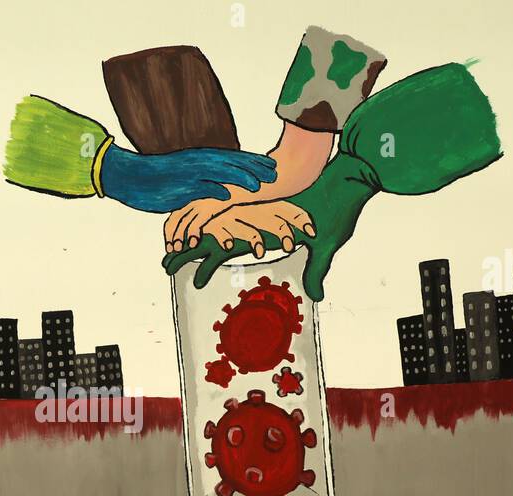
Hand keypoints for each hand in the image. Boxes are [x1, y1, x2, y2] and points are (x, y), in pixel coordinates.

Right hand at [99, 144, 276, 213]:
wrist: (129, 176)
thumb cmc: (155, 177)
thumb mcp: (182, 173)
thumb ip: (201, 177)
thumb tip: (217, 186)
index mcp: (199, 159)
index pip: (231, 158)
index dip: (252, 161)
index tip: (270, 164)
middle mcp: (197, 164)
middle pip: (230, 163)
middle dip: (253, 168)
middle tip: (274, 173)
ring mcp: (188, 176)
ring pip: (217, 175)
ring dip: (238, 179)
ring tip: (258, 186)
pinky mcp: (177, 189)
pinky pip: (196, 190)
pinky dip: (211, 192)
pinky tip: (226, 197)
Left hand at [162, 152, 376, 299]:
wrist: (347, 181)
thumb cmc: (339, 208)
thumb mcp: (323, 247)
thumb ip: (315, 271)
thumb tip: (317, 296)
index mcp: (264, 218)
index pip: (230, 231)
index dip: (210, 241)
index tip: (192, 252)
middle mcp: (252, 216)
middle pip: (210, 231)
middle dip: (186, 244)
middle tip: (166, 257)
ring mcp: (250, 216)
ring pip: (207, 234)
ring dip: (186, 250)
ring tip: (166, 263)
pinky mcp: (253, 218)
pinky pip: (221, 235)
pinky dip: (203, 252)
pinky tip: (187, 263)